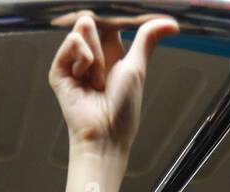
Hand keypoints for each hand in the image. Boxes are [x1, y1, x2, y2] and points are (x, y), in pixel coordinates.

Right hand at [48, 13, 177, 154]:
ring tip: (97, 81)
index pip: (108, 21)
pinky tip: (84, 79)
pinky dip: (83, 58)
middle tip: (108, 69)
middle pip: (93, 22)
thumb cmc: (123, 109)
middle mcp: (91, 55)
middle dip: (104, 41)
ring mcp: (73, 62)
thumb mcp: (137, 67)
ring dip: (96, 55)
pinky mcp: (59, 70)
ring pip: (83, 30)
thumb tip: (171, 23)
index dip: (113, 19)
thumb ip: (147, 38)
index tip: (123, 22)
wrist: (105, 133)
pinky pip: (71, 42)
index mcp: (110, 52)